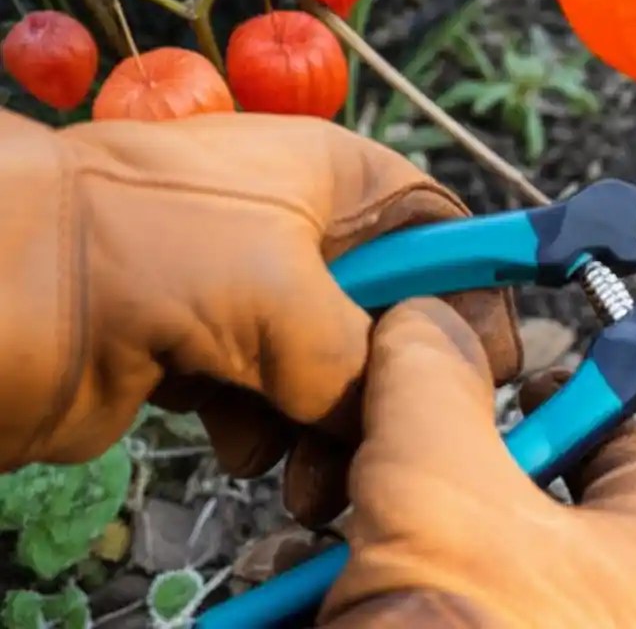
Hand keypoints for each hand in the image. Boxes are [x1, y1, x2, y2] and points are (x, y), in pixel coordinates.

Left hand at [0, 109, 520, 524]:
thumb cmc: (136, 247)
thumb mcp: (287, 299)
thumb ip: (368, 365)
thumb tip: (394, 420)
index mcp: (339, 179)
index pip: (445, 235)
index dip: (469, 301)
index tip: (480, 373)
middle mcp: (304, 233)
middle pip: (395, 321)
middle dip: (393, 392)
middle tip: (388, 447)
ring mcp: (253, 296)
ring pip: (337, 378)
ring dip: (332, 435)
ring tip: (304, 474)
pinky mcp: (210, 355)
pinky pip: (278, 408)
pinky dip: (272, 439)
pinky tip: (244, 448)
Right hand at [319, 298, 635, 627]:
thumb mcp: (441, 478)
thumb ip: (433, 381)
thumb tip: (423, 322)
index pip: (620, 439)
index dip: (556, 390)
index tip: (502, 373)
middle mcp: (609, 614)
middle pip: (514, 497)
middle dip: (422, 469)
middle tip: (372, 452)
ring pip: (450, 562)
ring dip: (368, 534)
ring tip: (310, 529)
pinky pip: (417, 616)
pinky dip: (353, 597)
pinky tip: (291, 594)